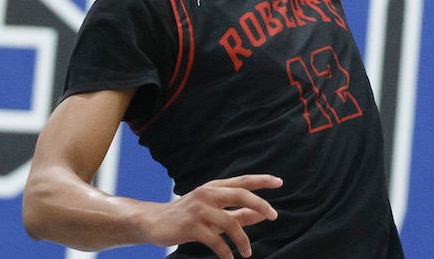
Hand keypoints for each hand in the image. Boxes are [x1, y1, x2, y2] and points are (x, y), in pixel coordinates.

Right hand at [135, 175, 281, 258]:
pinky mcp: (191, 226)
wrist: (153, 222)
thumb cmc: (188, 216)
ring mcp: (199, 209)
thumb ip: (238, 212)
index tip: (279, 182)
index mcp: (215, 187)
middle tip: (274, 216)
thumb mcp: (214, 211)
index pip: (243, 181)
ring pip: (230, 222)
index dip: (262, 181)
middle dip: (260, 204)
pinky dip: (225, 252)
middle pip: (241, 195)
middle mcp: (208, 194)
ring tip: (247, 253)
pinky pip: (215, 241)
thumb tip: (262, 214)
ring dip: (243, 240)